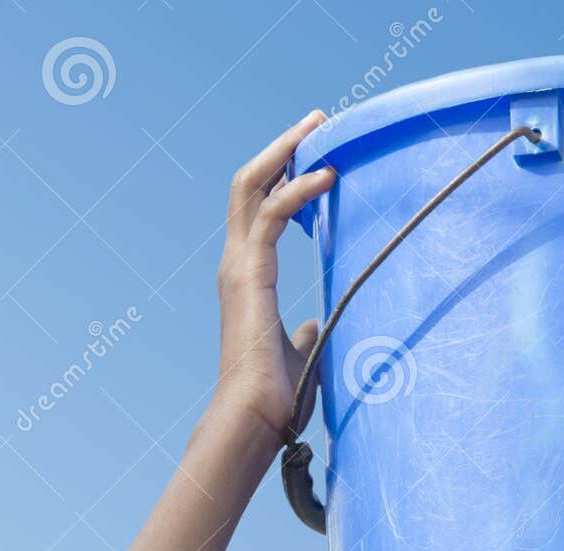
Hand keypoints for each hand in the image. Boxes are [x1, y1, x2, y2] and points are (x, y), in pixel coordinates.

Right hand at [213, 110, 336, 445]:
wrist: (255, 416)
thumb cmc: (275, 396)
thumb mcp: (298, 354)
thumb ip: (302, 334)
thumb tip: (314, 322)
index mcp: (247, 277)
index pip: (259, 208)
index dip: (283, 176)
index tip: (316, 157)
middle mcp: (236, 263)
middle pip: (251, 183)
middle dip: (283, 147)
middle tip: (317, 121)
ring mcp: (238, 266)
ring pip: (254, 186)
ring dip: (288, 152)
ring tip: (320, 129)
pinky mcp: (249, 274)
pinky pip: (271, 215)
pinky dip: (298, 190)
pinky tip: (327, 176)